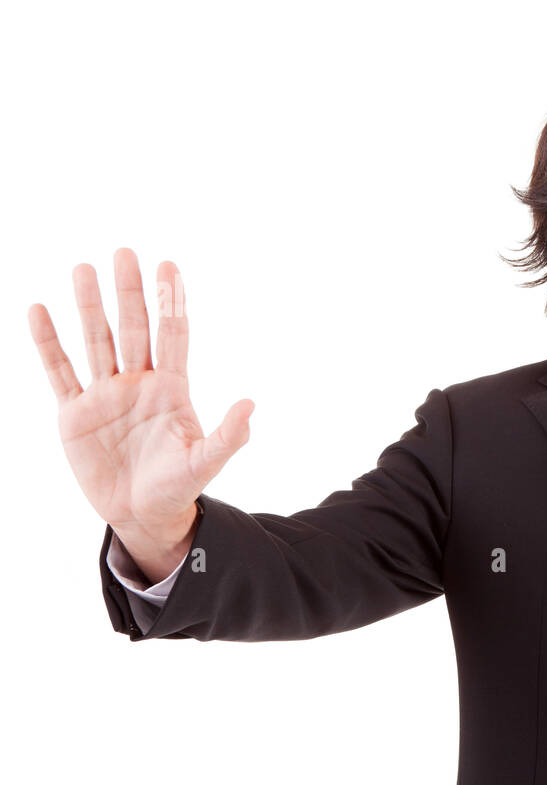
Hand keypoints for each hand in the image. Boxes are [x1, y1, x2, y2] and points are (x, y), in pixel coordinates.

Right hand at [28, 249, 253, 539]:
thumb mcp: (205, 463)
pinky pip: (59, 371)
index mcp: (172, 389)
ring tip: (83, 268)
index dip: (170, 302)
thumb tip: (250, 404)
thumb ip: (228, 436)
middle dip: (130, 291)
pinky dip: (48, 343)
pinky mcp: (75, 413)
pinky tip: (39, 311)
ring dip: (89, 306)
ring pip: (97, 340)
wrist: (143, 514)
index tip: (168, 266)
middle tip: (125, 252)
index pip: (172, 334)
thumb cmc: (178, 487)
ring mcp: (105, 395)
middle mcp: (138, 384)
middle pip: (133, 328)